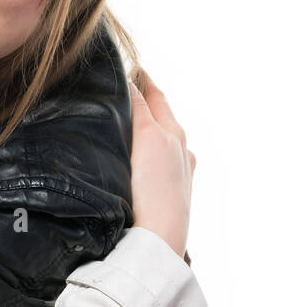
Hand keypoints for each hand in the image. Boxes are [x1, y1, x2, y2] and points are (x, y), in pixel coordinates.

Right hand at [128, 70, 194, 258]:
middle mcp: (179, 149)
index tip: (128, 67)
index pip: (154, 96)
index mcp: (172, 133)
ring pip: (162, 137)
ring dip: (149, 124)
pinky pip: (161, 159)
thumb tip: (131, 85)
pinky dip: (151, 147)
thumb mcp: (146, 139)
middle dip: (146, 98)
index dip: (140, 81)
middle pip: (161, 114)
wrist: (159, 239)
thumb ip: (139, 109)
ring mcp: (178, 171)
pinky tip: (139, 156)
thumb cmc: (154, 191)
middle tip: (126, 85)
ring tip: (129, 118)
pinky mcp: (171, 191)